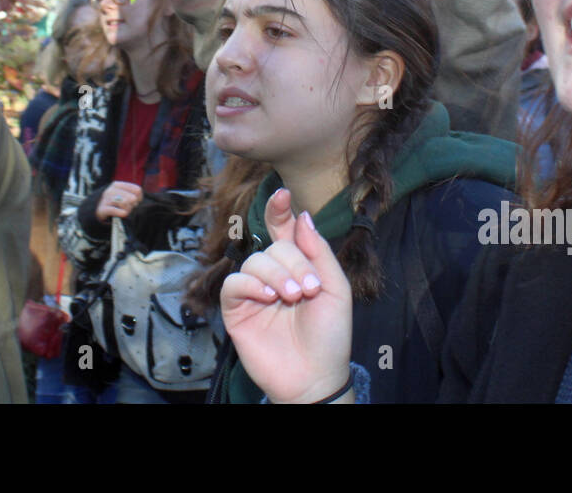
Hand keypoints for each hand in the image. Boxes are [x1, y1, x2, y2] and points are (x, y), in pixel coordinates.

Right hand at [95, 181, 142, 221]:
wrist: (96, 211)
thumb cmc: (113, 204)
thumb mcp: (121, 195)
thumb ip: (131, 194)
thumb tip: (138, 198)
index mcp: (117, 185)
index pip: (137, 190)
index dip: (139, 198)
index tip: (136, 203)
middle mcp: (111, 190)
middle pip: (132, 198)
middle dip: (133, 205)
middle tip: (130, 208)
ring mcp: (106, 199)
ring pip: (124, 203)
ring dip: (128, 210)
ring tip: (126, 212)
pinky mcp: (102, 209)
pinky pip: (115, 210)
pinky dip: (121, 213)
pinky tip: (123, 214)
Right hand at [220, 189, 352, 402]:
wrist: (315, 376)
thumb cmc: (330, 336)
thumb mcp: (336, 289)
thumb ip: (319, 252)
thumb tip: (302, 216)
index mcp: (299, 266)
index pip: (284, 231)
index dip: (280, 210)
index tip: (282, 194)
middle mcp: (275, 275)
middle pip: (274, 246)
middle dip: (292, 262)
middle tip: (308, 289)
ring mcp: (255, 292)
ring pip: (254, 261)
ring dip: (276, 274)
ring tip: (292, 297)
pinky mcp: (236, 310)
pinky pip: (234, 283)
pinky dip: (251, 284)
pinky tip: (269, 297)